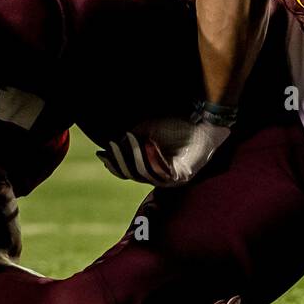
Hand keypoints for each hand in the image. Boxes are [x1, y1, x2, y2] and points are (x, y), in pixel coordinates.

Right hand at [97, 116, 230, 186]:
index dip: (114, 165)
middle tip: (113, 145)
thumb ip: (130, 140)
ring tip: (131, 139)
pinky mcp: (183, 176)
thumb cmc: (176, 126)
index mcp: (151, 169)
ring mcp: (172, 180)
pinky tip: (148, 143)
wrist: (202, 123)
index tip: (101, 154)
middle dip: (122, 159)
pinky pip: (163, 171)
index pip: (128, 173)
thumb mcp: (146, 131)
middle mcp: (160, 178)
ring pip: (146, 174)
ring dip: (136, 156)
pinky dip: (153, 157)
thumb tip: (111, 148)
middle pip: (134, 175)